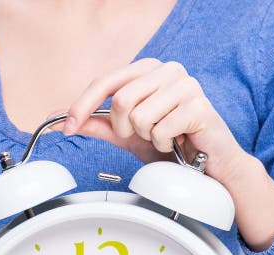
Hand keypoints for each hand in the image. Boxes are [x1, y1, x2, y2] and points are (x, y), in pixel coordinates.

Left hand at [60, 58, 273, 250]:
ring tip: (163, 138)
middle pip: (121, 99)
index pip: (105, 81)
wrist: (208, 166)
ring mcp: (186, 85)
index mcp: (148, 70)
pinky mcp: (198, 106)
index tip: (66, 127)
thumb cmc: (172, 145)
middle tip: (141, 137)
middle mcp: (167, 70)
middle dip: (124, 128)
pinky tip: (177, 142)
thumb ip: (100, 125)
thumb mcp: (128, 135)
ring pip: (139, 116)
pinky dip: (163, 144)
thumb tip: (65, 120)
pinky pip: (160, 130)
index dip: (82, 106)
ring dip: (147, 137)